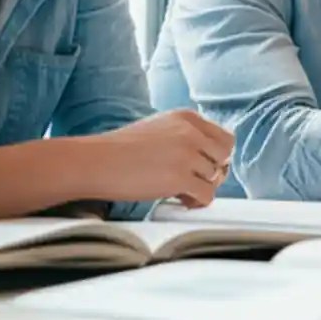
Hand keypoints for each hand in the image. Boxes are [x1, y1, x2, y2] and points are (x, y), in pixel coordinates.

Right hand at [86, 109, 233, 205]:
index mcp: (187, 117)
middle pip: (224, 158)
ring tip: (179, 192)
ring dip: (200, 188)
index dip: (216, 157)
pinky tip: (178, 200)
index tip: (201, 167)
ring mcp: (187, 154)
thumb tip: (212, 161)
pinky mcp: (180, 177)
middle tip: (193, 182)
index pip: (225, 138)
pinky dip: (196, 202)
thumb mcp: (159, 128)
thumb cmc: (121, 149)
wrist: (96, 161)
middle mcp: (191, 132)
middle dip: (213, 172)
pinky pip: (207, 195)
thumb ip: (186, 136)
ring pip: (217, 178)